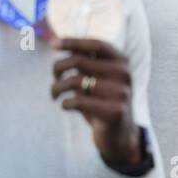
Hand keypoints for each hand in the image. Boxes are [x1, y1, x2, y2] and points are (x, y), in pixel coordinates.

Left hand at [51, 37, 142, 169]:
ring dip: (57, 88)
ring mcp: (121, 92)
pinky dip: (65, 103)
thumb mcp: (96, 78)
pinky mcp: (115, 111)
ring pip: (75, 81)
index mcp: (122, 61)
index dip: (73, 42)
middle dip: (59, 68)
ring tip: (54, 95)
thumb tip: (56, 42)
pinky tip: (65, 106)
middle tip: (54, 79)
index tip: (53, 44)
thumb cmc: (101, 102)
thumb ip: (84, 61)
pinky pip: (78, 101)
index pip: (96, 44)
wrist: (120, 135)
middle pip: (79, 61)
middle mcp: (124, 74)